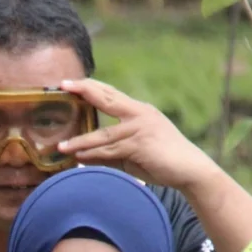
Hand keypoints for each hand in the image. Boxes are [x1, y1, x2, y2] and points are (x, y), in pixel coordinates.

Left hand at [58, 79, 219, 195]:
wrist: (190, 169)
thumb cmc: (163, 161)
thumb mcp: (132, 154)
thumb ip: (108, 152)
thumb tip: (82, 157)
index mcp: (139, 111)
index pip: (111, 94)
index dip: (91, 87)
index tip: (71, 83)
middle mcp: (139, 114)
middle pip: (107, 98)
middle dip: (84, 90)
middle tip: (63, 85)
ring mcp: (140, 128)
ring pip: (103, 134)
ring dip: (80, 141)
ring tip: (61, 146)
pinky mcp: (140, 144)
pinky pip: (111, 150)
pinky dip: (93, 155)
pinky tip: (79, 158)